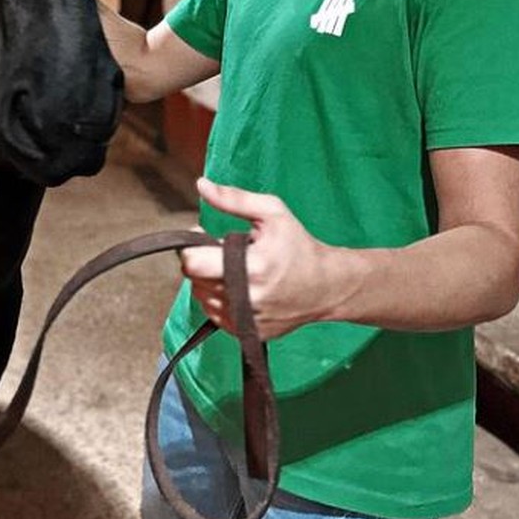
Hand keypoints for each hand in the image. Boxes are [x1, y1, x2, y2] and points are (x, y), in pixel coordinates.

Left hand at [181, 178, 344, 339]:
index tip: (205, 237)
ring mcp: (246, 321)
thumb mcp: (272, 212)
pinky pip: (215, 314)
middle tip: (227, 252)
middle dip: (204, 261)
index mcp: (250, 268)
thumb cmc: (299, 246)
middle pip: (195, 280)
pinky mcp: (247, 333)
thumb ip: (234, 199)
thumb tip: (201, 185)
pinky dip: (219, 298)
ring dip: (210, 280)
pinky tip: (239, 286)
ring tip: (236, 269)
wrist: (326, 286)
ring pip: (202, 297)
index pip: (193, 264)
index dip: (192, 247)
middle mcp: (246, 300)